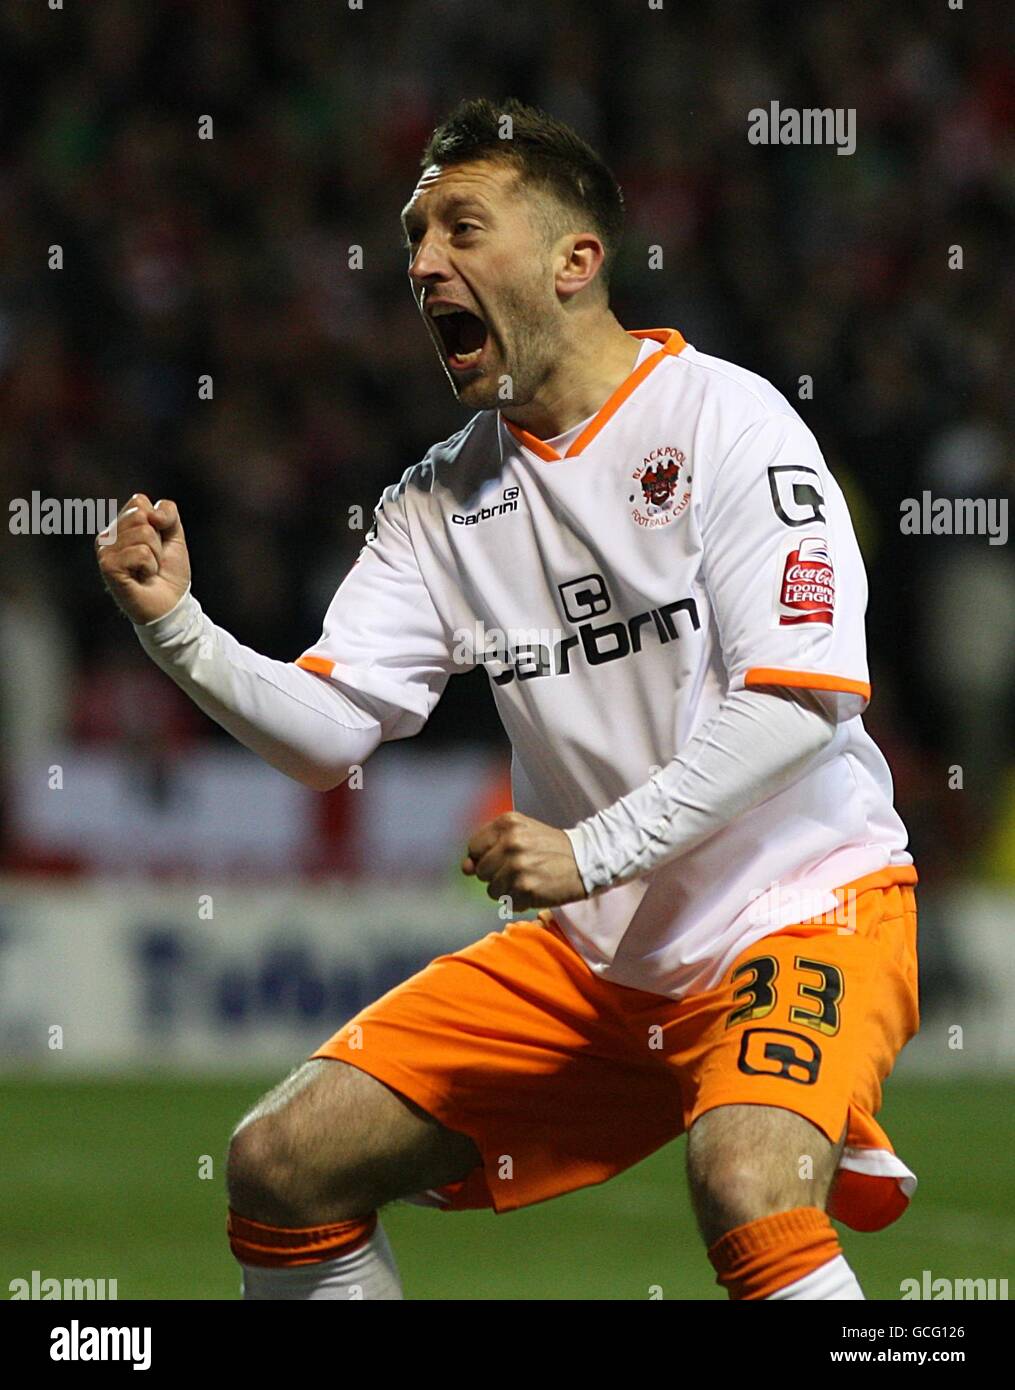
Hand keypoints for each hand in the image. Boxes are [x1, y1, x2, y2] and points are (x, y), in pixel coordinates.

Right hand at [95, 493, 191, 624]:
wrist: (171, 604)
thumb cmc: (169, 573)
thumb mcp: (174, 536)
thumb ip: (168, 513)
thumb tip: (151, 514)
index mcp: (120, 525)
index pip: (139, 501)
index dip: (159, 521)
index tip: (158, 543)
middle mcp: (108, 535)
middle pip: (140, 515)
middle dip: (157, 539)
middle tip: (153, 559)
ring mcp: (105, 550)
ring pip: (143, 533)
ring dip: (155, 555)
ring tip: (148, 570)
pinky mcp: (107, 566)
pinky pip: (140, 552)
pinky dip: (150, 566)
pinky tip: (142, 578)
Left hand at [462, 811, 587, 910]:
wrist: (586, 861)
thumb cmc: (550, 848)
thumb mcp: (520, 834)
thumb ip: (489, 847)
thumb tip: (465, 869)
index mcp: (507, 823)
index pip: (474, 847)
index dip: (485, 857)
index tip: (504, 857)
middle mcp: (510, 842)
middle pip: (481, 871)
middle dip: (497, 874)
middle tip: (522, 868)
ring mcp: (517, 866)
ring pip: (492, 890)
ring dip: (508, 890)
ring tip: (530, 879)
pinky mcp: (525, 888)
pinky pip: (507, 902)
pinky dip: (520, 901)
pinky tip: (536, 889)